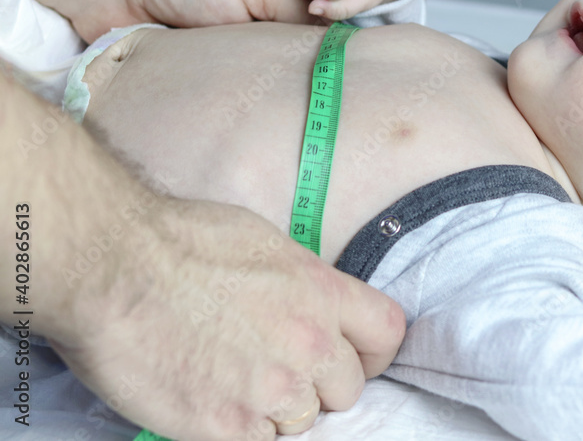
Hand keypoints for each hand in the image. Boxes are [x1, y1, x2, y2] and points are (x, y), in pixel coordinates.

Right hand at [50, 196, 405, 440]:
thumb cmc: (180, 241)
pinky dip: (240, 429)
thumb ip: (303, 286)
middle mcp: (309, 343)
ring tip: (235, 381)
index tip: (351, 356)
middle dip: (319, 385)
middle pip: (348, 388)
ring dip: (277, 410)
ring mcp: (271, 389)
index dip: (371, 351)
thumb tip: (311, 307)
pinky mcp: (227, 426)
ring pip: (303, 423)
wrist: (114, 265)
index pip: (388, 334)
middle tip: (278, 371)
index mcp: (323, 292)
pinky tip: (213, 400)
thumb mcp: (266, 245)